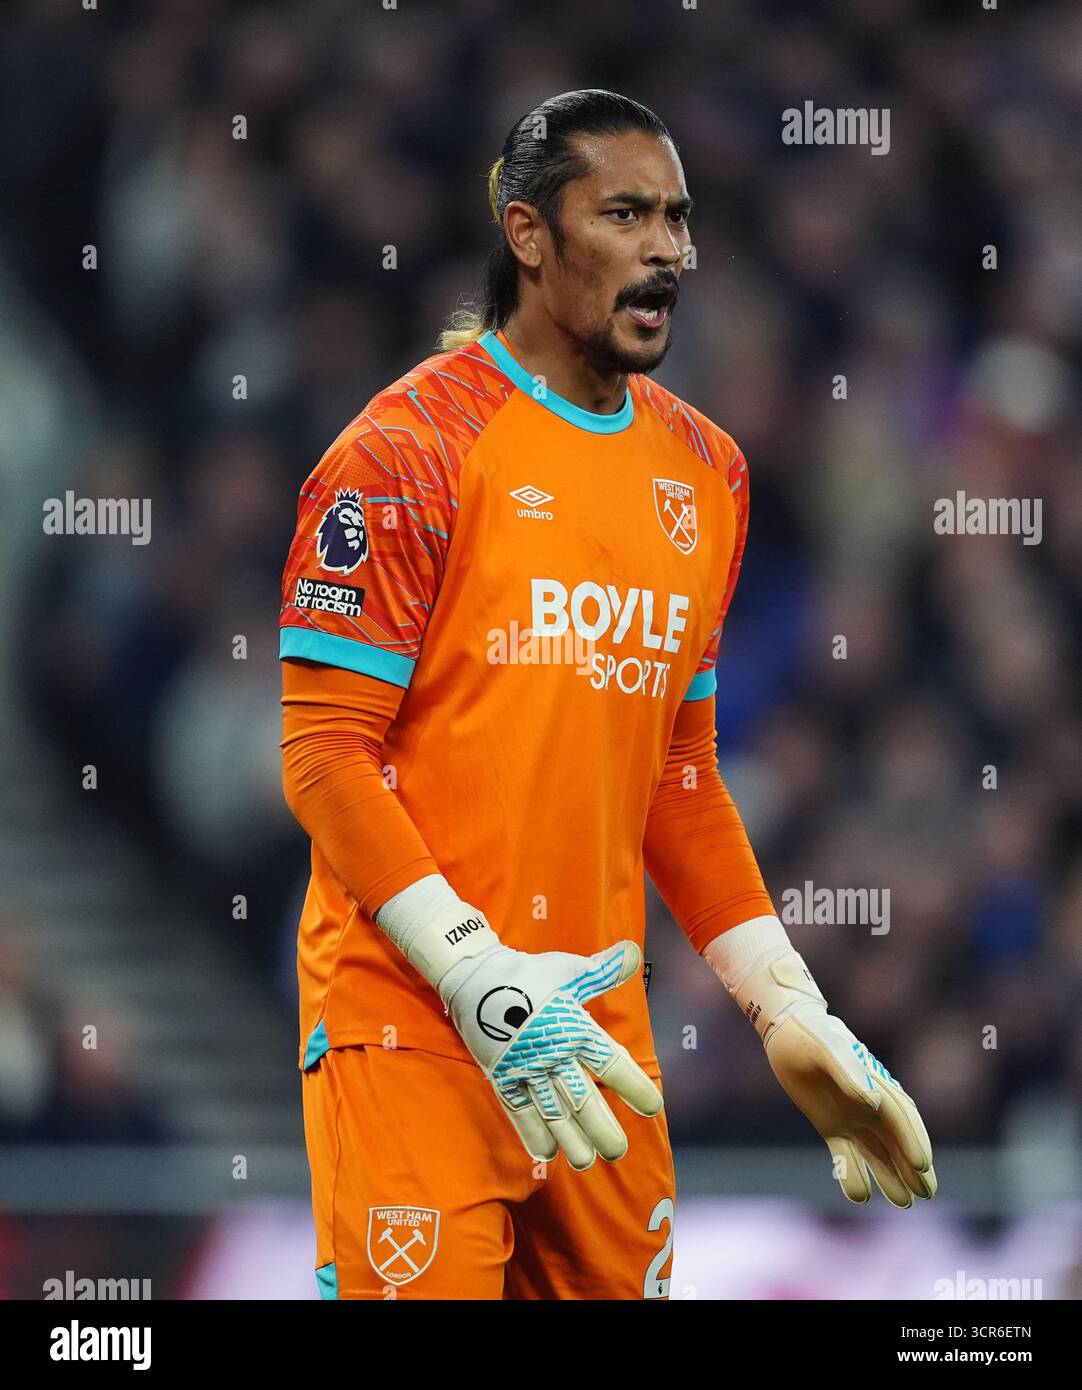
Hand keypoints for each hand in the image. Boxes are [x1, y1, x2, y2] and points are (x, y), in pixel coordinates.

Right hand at [441, 938, 663, 1170]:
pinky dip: (531, 1131)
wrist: (476, 975)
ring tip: (587, 1162)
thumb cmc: (530, 973)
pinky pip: (518, 1108)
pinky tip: (546, 1153)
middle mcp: (551, 1051)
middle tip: (618, 1152)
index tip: (653, 1108)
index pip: (609, 1061)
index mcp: (573, 1026)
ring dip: (570, 1138)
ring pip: (551, 1109)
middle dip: (601, 1126)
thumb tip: (634, 952)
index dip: (632, 1086)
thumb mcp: (569, 969)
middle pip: (580, 1096)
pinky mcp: (501, 1074)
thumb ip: (604, 970)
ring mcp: (524, 1066)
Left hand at [766, 1004, 936, 1206]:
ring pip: (878, 1153)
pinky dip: (852, 1174)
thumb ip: (849, 1070)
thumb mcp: (828, 1046)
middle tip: (927, 1194)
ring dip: (891, 1176)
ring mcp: (853, 1117)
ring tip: (904, 1202)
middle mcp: (871, 1105)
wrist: (787, 1029)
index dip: (913, 1141)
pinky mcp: (831, 1126)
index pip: (901, 1118)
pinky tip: (859, 1195)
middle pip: (898, 1141)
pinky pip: (846, 1155)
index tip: (921, 1166)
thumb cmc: (812, 1033)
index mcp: (877, 1084)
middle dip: (914, 1167)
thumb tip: (872, 1102)